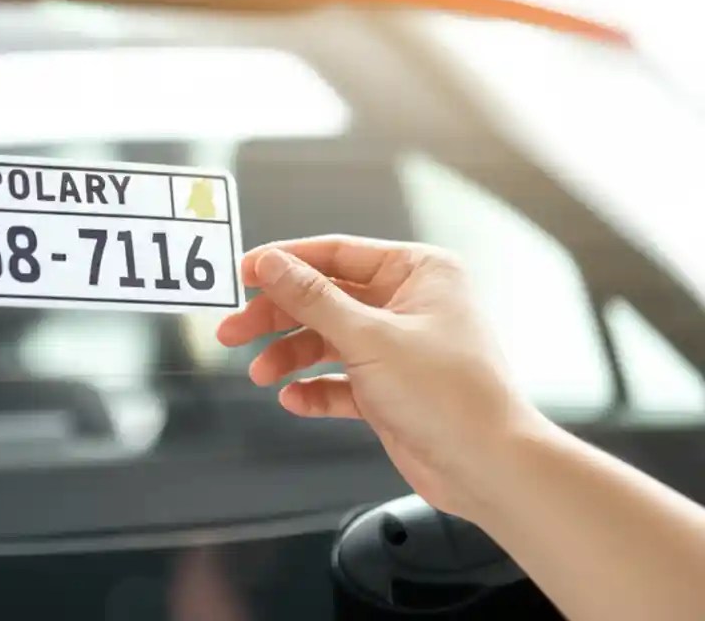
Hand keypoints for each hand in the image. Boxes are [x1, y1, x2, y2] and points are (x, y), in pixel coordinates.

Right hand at [216, 235, 553, 517]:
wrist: (488, 467)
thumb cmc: (451, 397)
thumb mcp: (369, 338)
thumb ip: (312, 299)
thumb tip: (272, 265)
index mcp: (418, 273)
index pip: (336, 254)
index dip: (285, 263)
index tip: (243, 274)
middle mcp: (409, 304)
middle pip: (324, 298)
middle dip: (277, 317)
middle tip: (234, 330)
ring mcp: (399, 347)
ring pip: (327, 340)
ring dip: (290, 356)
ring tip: (261, 372)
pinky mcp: (390, 388)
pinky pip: (339, 381)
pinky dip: (314, 389)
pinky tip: (293, 398)